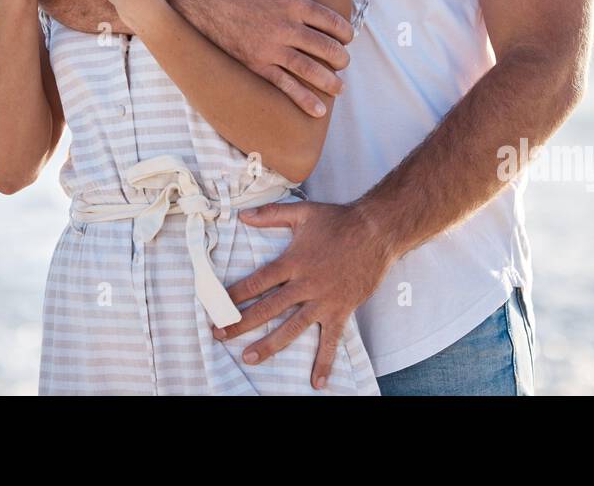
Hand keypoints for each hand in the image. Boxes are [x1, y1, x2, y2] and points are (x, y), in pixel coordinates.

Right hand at [184, 0, 354, 116]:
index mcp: (293, 2)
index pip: (332, 21)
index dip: (345, 32)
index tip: (347, 38)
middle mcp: (286, 27)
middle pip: (325, 47)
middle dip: (341, 58)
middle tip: (343, 62)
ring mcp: (271, 48)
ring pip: (310, 69)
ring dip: (329, 81)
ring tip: (338, 88)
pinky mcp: (256, 64)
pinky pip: (284, 85)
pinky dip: (303, 98)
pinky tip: (318, 110)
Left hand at [209, 200, 395, 388]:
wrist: (376, 232)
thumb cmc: (339, 221)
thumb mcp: (303, 212)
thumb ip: (271, 214)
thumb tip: (242, 214)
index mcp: (293, 261)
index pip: (258, 281)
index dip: (235, 294)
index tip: (217, 306)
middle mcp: (305, 284)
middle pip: (268, 308)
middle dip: (241, 322)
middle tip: (220, 335)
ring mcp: (323, 301)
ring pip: (292, 327)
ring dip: (270, 344)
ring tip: (249, 357)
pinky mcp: (341, 311)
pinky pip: (331, 340)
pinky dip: (324, 362)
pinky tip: (316, 382)